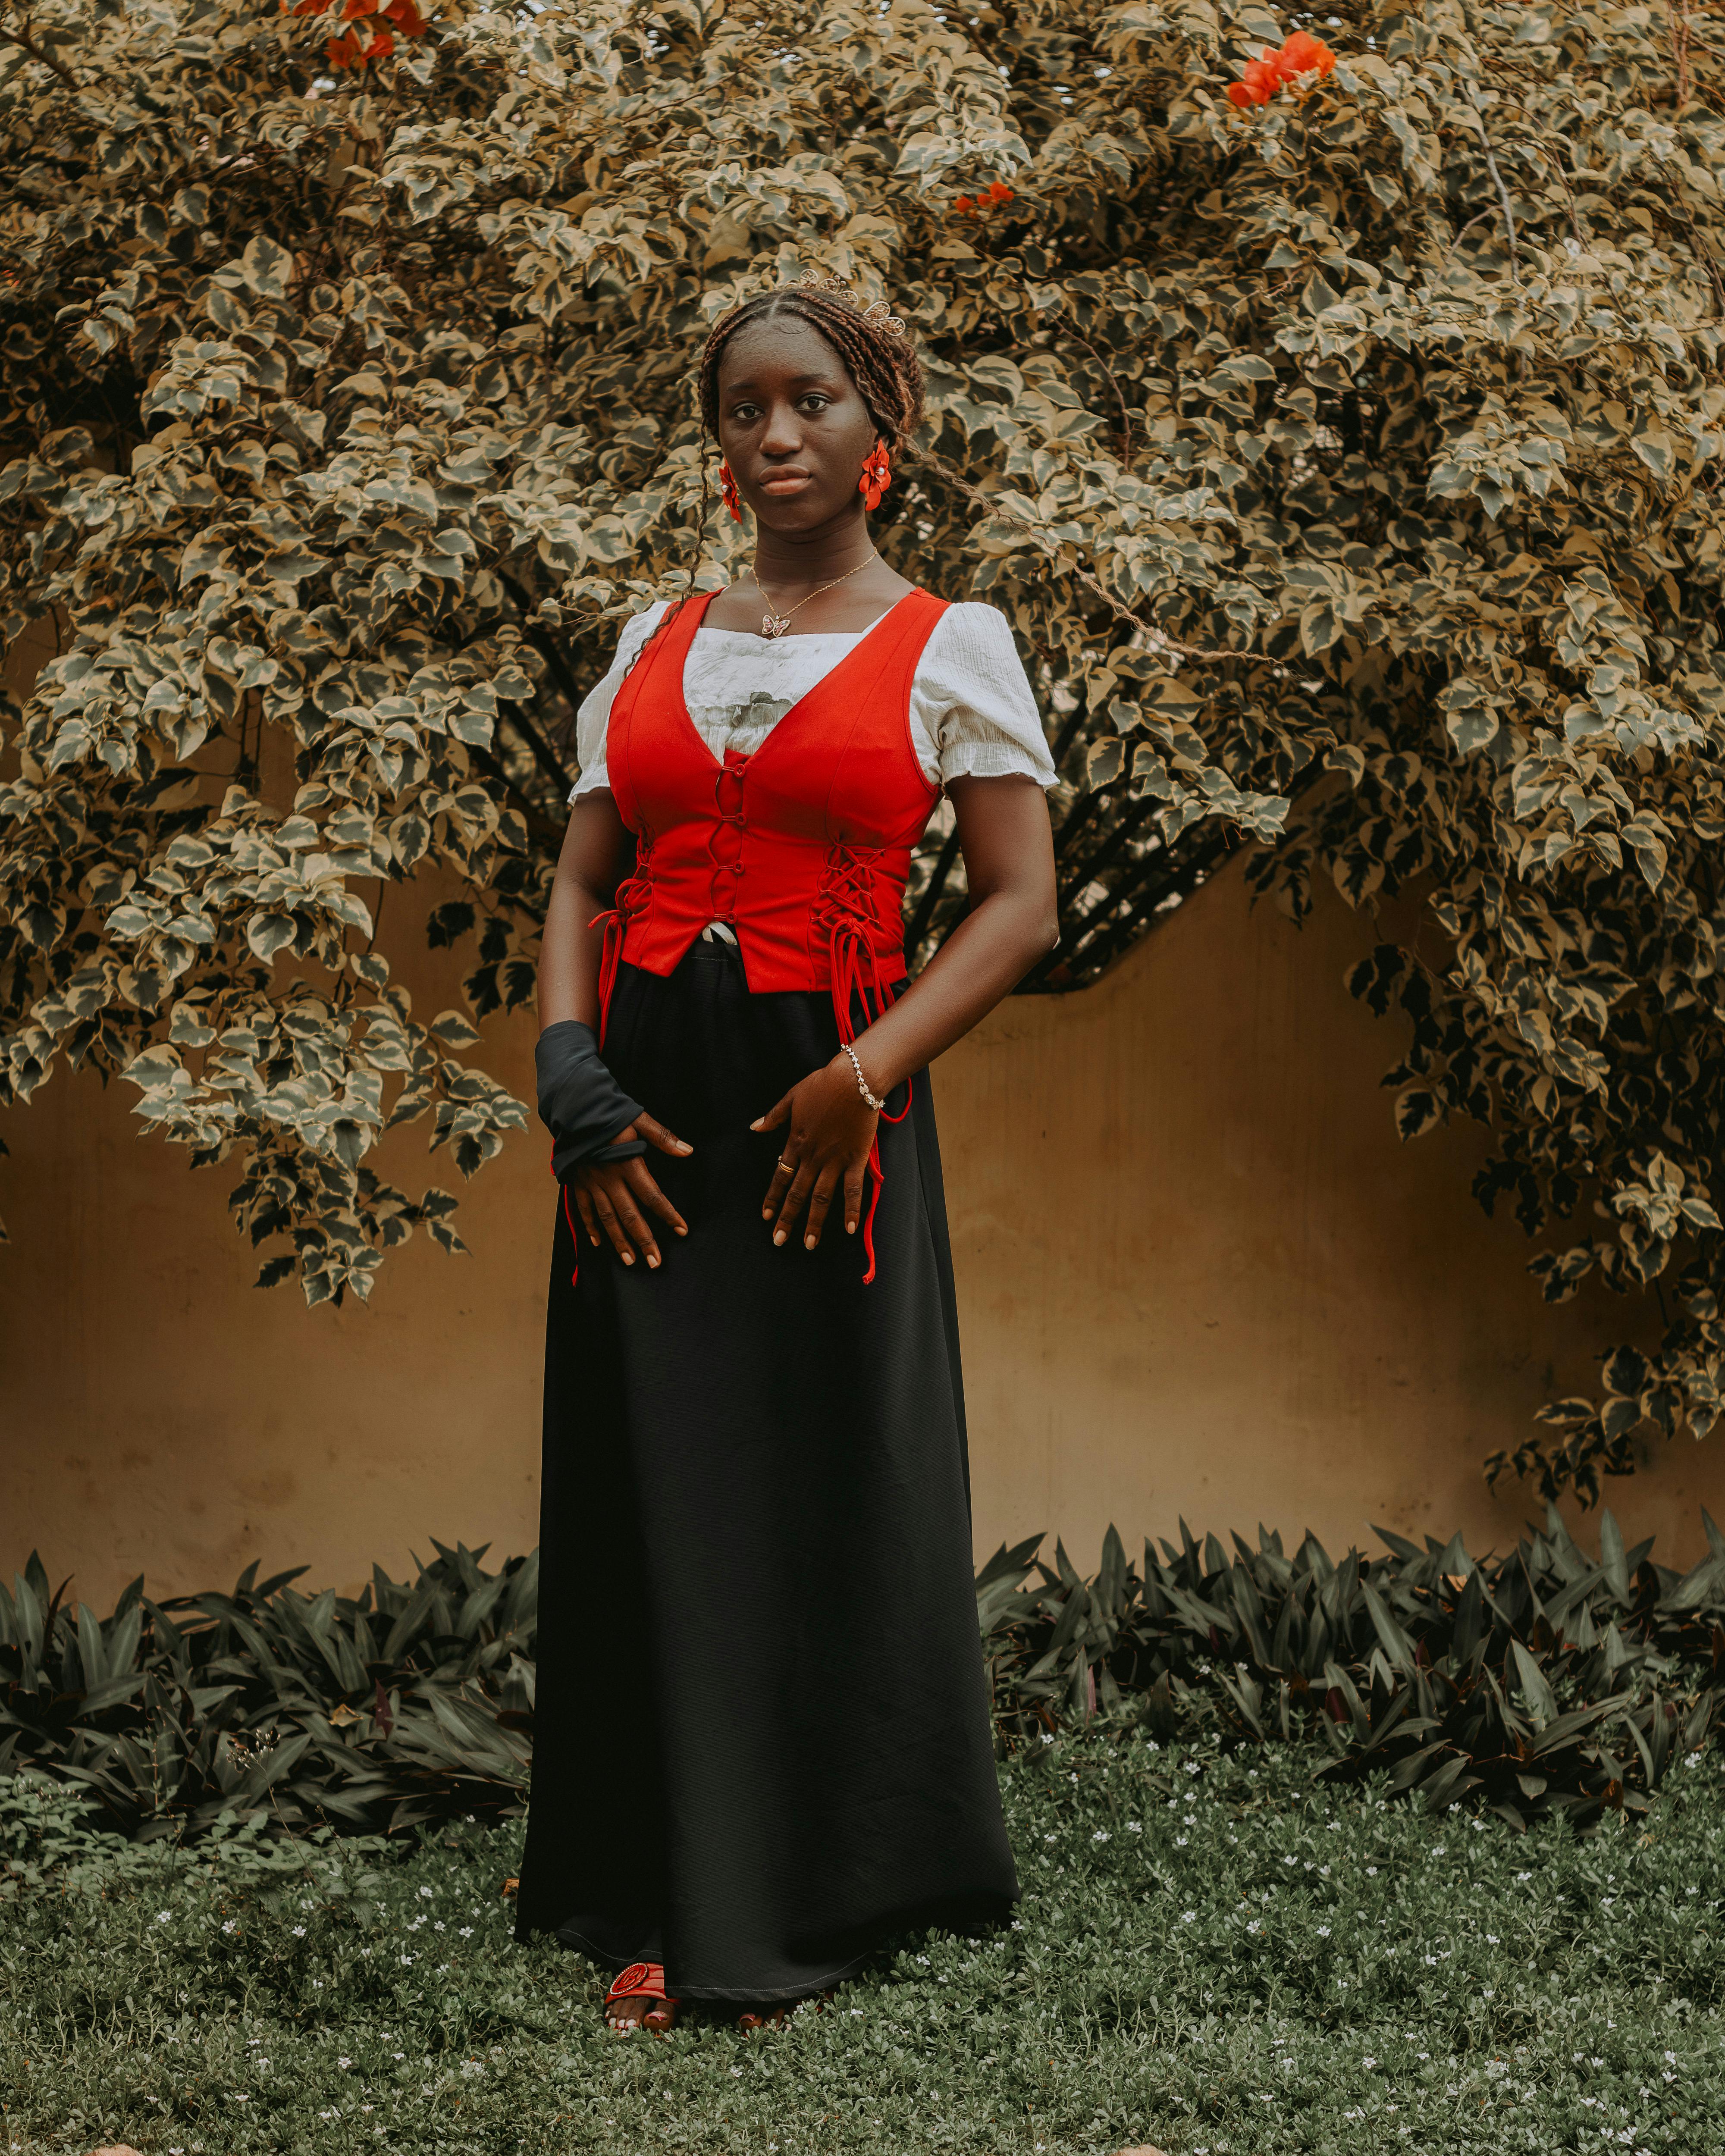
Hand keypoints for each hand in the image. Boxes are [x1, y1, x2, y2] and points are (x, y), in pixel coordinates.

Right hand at [567, 1111, 690, 1269]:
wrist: (575, 1107)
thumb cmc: (610, 1112)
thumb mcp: (639, 1119)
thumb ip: (663, 1137)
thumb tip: (687, 1151)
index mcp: (627, 1164)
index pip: (652, 1195)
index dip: (668, 1214)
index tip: (682, 1230)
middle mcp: (609, 1178)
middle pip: (629, 1215)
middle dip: (643, 1240)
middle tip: (654, 1262)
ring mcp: (591, 1183)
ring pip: (607, 1218)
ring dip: (619, 1241)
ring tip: (630, 1260)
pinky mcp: (577, 1182)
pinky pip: (584, 1209)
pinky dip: (591, 1227)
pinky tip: (598, 1243)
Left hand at [751, 1055, 878, 1249]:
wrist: (854, 1078)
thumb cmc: (823, 1083)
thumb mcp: (791, 1096)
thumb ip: (774, 1116)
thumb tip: (754, 1128)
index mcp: (796, 1142)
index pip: (780, 1176)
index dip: (772, 1197)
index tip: (765, 1216)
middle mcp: (813, 1156)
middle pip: (797, 1193)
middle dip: (787, 1219)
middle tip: (778, 1241)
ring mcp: (835, 1160)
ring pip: (821, 1198)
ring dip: (814, 1222)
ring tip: (809, 1244)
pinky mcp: (856, 1158)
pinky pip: (853, 1189)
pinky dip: (851, 1210)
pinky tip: (848, 1229)